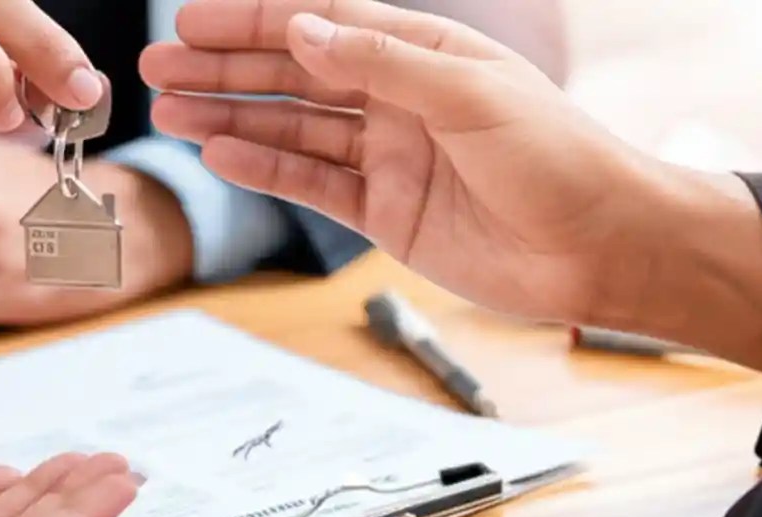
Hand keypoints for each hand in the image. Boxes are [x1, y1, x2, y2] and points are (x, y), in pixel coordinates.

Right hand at [141, 0, 761, 371]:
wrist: (602, 248)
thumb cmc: (559, 158)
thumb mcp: (469, 95)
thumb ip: (381, 64)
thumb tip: (301, 30)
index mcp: (424, 53)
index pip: (323, 25)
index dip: (254, 21)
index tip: (191, 21)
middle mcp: (400, 99)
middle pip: (295, 75)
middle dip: (226, 69)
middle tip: (159, 68)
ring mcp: (390, 156)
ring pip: (294, 129)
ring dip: (233, 118)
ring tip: (172, 111)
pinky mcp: (386, 212)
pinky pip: (313, 184)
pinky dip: (267, 169)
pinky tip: (223, 155)